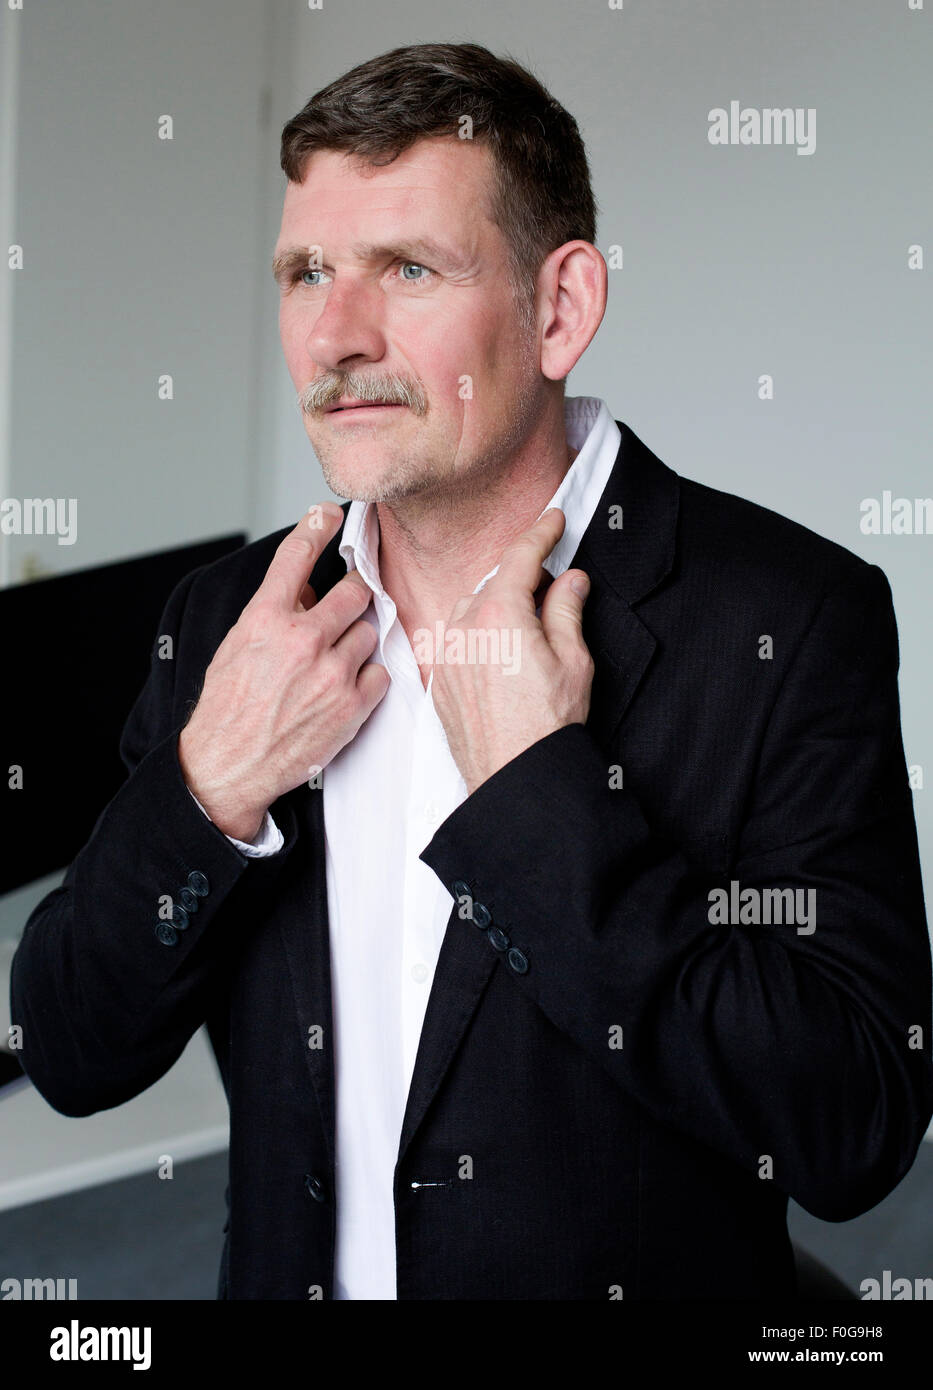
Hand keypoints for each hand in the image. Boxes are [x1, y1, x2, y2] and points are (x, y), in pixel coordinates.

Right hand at [178, 505, 389, 839]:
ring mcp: (330, 673)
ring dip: (357, 641)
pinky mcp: (352, 704)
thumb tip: (311, 592)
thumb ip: (275, 614)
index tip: (328, 512)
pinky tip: (345, 688)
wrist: (229, 766)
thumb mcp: (238, 647)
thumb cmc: (229, 708)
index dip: (315, 527)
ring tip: (334, 662)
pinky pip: (380, 672)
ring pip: (368, 632)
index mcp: (265, 620)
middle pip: (353, 591)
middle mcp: (301, 640)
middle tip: (351, 601)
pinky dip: (368, 677)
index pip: (295, 557)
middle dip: (354, 593)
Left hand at [430, 508, 593, 794]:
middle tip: (554, 592)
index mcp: (500, 615)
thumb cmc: (546, 728)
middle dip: (522, 582)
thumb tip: (571, 581)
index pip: (521, 557)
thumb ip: (567, 611)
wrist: (516, 779)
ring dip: (497, 610)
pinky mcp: (438, 680)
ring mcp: (446, 655)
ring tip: (528, 635)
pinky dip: (478, 639)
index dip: (541, 533)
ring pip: (470, 611)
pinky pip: (456, 642)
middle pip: (494, 584)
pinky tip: (503, 662)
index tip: (553, 520)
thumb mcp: (574, 661)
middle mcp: (464, 629)